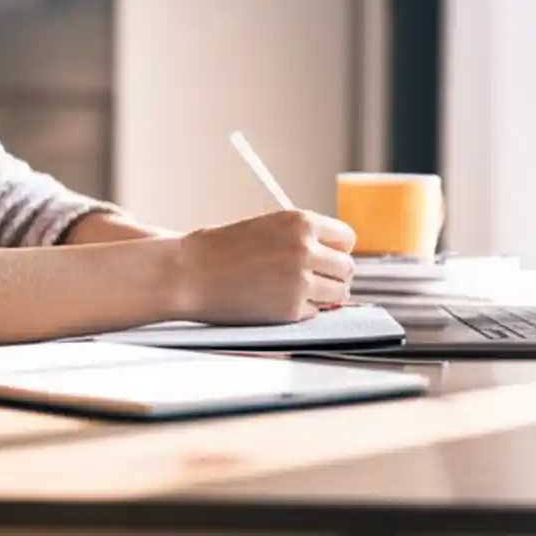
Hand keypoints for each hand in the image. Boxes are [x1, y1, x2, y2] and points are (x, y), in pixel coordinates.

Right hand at [174, 210, 355, 324]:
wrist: (187, 273)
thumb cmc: (220, 249)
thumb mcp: (268, 227)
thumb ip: (301, 238)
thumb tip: (334, 257)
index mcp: (302, 222)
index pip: (346, 238)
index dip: (336, 250)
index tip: (327, 257)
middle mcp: (307, 250)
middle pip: (347, 268)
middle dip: (335, 275)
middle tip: (318, 280)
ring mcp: (301, 281)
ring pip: (339, 293)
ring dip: (327, 295)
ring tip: (303, 292)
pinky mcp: (291, 310)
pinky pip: (315, 312)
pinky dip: (304, 310)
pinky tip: (280, 302)